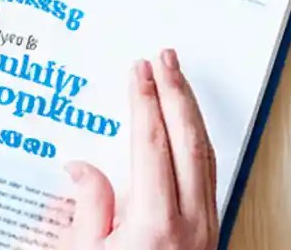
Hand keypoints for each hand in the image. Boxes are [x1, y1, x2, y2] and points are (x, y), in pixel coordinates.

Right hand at [61, 49, 217, 249]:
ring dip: (191, 114)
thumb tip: (81, 167)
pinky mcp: (208, 235)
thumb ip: (88, 206)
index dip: (145, 101)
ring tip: (177, 82)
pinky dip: (197, 144)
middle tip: (165, 59)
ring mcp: (205, 230)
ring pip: (206, 157)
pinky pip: (208, 177)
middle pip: (190, 141)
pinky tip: (186, 131)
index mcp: (156, 224)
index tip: (138, 71)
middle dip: (177, 93)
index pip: (153, 143)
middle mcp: (190, 224)